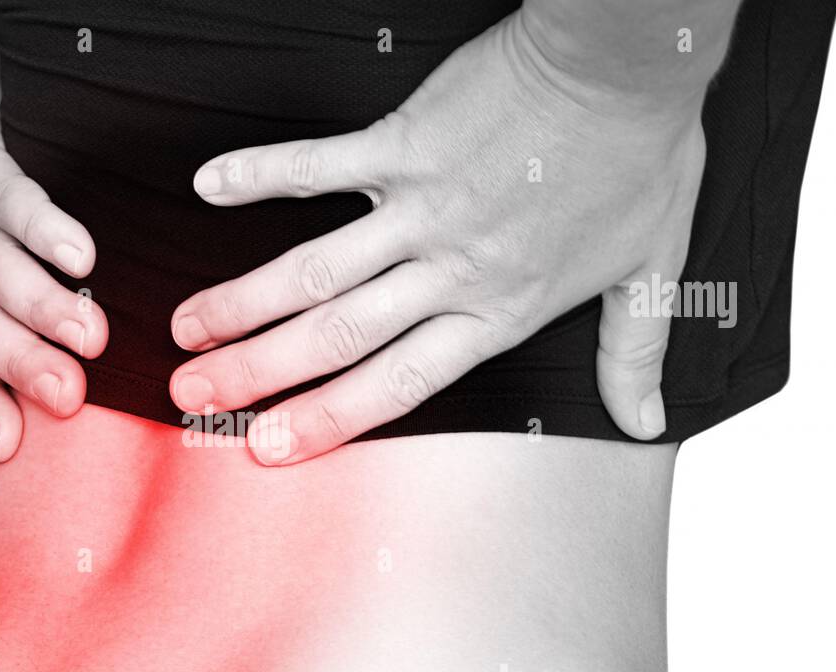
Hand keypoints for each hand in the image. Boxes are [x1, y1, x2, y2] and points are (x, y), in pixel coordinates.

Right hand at [168, 11, 706, 464]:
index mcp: (498, 310)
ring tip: (185, 330)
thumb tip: (644, 422)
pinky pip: (319, 166)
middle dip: (257, 374)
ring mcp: (419, 206)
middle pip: (336, 337)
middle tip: (193, 398)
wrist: (627, 60)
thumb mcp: (650, 268)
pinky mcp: (403, 141)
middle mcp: (448, 270)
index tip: (267, 448)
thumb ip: (632, 351)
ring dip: (243, 302)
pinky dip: (262, 174)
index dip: (327, 418)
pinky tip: (209, 186)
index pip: (398, 383)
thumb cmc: (641, 158)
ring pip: (314, 269)